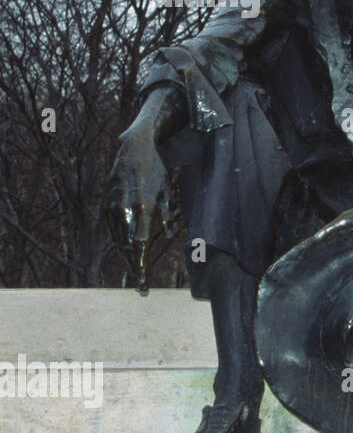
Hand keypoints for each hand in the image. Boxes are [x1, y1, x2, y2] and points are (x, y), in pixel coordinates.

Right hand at [103, 129, 171, 293]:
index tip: (141, 283)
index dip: (140, 266)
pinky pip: (111, 228)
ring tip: (135, 268)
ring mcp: (113, 206)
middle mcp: (125, 210)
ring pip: (117, 239)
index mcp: (143, 208)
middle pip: (127, 247)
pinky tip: (126, 249)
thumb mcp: (167, 194)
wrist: (135, 149)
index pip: (141, 246)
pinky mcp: (106, 203)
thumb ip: (166, 217)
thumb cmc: (156, 171)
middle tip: (139, 281)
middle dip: (133, 265)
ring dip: (126, 255)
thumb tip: (167, 236)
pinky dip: (118, 240)